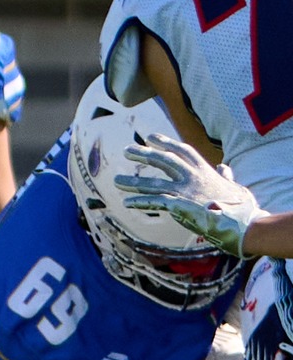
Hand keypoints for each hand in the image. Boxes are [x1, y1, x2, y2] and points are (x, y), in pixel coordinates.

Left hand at [116, 133, 257, 256]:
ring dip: (133, 181)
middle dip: (144, 154)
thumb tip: (224, 168)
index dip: (166, 142)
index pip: (182, 151)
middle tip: (126, 150)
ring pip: (153, 183)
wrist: (244, 222)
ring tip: (115, 180)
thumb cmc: (241, 206)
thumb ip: (225, 176)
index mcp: (205, 171)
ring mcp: (186, 191)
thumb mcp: (234, 186)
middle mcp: (193, 177)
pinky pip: (155, 202)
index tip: (150, 137)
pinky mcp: (180, 205)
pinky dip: (140, 202)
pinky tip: (127, 202)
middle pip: (163, 161)